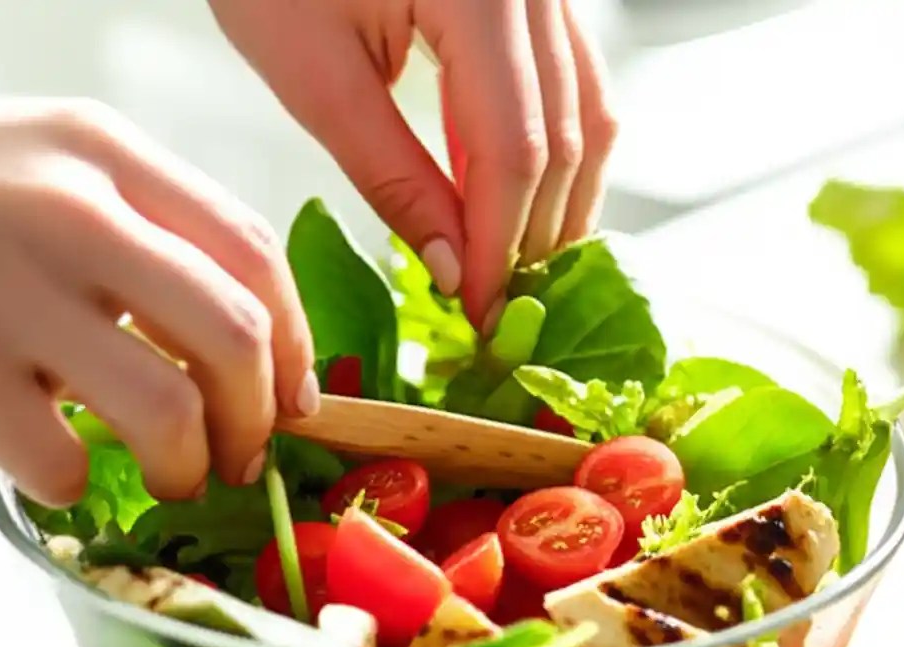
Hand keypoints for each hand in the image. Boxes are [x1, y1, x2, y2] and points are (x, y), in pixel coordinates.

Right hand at [0, 85, 317, 504]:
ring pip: (170, 412)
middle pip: (236, 336)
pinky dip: (80, 486)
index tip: (295, 393)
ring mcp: (11, 293)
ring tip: (172, 476)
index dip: (296, 340)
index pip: (253, 252)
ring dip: (190, 465)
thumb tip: (227, 328)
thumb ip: (134, 218)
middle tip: (244, 452)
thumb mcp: (35, 154)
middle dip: (261, 417)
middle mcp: (73, 211)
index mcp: (104, 149)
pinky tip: (56, 463)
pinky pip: (65, 464)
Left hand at [211, 0, 616, 329]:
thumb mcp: (317, 77)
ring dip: (556, 200)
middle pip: (566, 135)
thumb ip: (393, 177)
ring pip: (587, 111)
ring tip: (512, 267)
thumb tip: (456, 268)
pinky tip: (513, 202)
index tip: (479, 313)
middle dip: (535, 233)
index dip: (501, 243)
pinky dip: (549, 151)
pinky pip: (570, 82)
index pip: (514, 148)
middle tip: (499, 308)